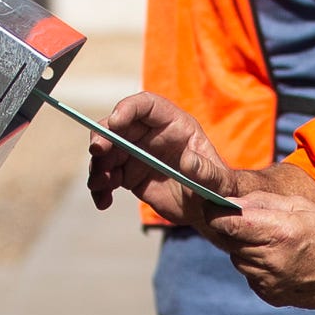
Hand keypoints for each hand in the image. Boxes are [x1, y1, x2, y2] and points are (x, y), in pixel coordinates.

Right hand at [83, 92, 241, 224]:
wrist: (207, 209)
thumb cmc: (217, 188)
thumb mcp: (217, 181)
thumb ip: (207, 172)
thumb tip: (189, 162)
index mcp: (174, 125)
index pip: (146, 106)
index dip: (128, 108)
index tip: (115, 122)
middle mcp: (150, 135)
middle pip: (118, 126)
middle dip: (104, 137)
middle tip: (97, 152)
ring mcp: (137, 154)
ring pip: (107, 152)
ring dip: (98, 166)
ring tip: (101, 185)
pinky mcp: (128, 174)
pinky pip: (106, 176)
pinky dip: (100, 188)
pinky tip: (104, 201)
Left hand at [210, 181, 314, 313]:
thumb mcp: (302, 207)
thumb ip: (264, 202)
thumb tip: (232, 200)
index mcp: (280, 232)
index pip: (229, 223)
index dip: (215, 213)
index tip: (211, 206)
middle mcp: (271, 260)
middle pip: (228, 241)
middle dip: (229, 228)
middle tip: (241, 220)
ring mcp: (268, 281)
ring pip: (236, 259)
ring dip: (242, 248)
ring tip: (267, 241)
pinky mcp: (269, 295)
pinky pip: (249, 275)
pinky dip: (254, 265)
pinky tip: (275, 259)